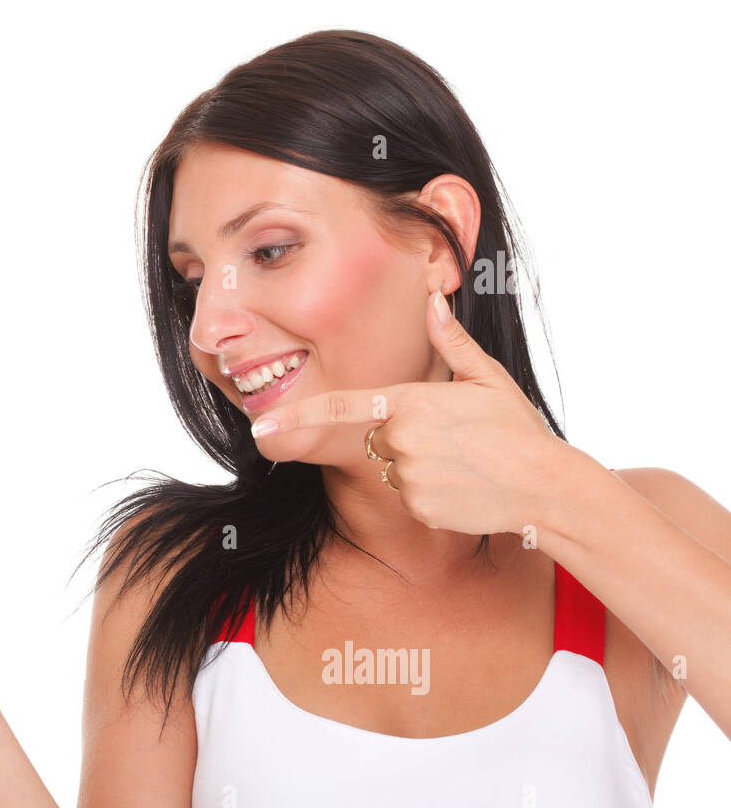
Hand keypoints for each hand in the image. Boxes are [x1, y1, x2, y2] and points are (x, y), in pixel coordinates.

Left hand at [250, 289, 563, 535]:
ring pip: (391, 469)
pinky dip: (429, 495)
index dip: (296, 418)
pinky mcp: (416, 507)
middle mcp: (399, 438)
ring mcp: (405, 476)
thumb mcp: (486, 378)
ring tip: (462, 464)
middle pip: (375, 438)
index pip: (338, 407)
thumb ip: (451, 342)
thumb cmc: (517, 428)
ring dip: (417, 467)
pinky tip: (462, 488)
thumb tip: (433, 300)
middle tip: (451, 441)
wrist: (545, 484)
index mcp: (408, 401)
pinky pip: (408, 498)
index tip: (262, 427)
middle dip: (401, 439)